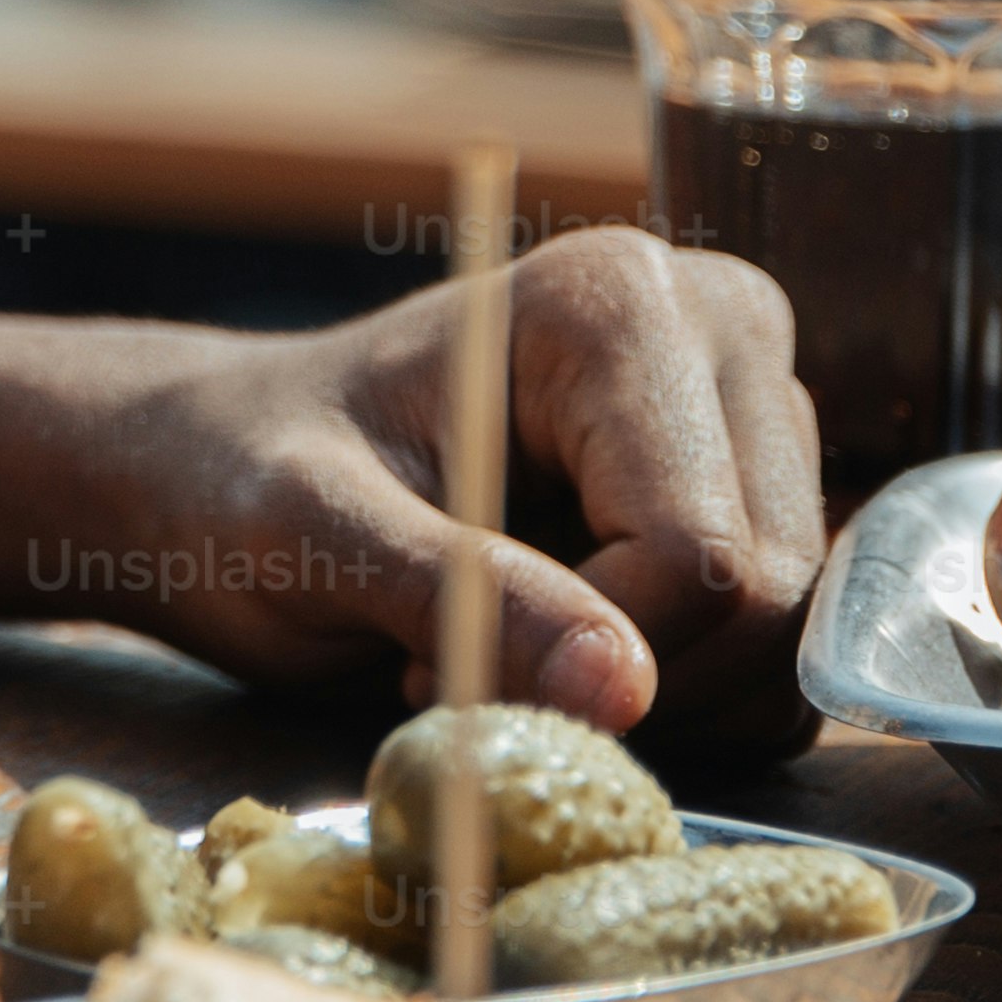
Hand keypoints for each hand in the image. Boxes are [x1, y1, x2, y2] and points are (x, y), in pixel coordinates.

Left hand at [65, 229, 824, 747]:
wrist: (219, 472)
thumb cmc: (239, 483)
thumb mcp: (311, 537)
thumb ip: (465, 596)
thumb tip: (621, 689)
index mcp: (618, 304)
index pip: (699, 553)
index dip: (582, 645)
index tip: (433, 642)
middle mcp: (721, 332)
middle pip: (766, 597)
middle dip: (615, 676)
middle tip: (456, 655)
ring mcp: (754, 413)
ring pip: (782, 641)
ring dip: (637, 694)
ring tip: (489, 640)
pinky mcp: (761, 496)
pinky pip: (774, 664)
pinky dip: (666, 697)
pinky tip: (549, 646)